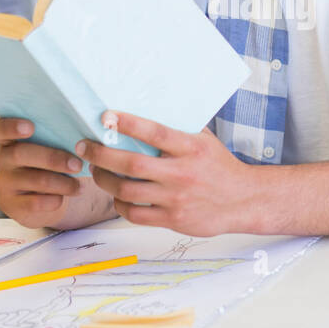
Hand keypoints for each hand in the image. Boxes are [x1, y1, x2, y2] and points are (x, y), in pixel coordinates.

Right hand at [0, 117, 109, 229]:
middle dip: (52, 158)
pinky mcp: (10, 204)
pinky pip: (32, 203)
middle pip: (20, 154)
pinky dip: (52, 200)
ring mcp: (4, 182)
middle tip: (76, 164)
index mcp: (10, 139)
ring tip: (78, 186)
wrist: (48, 198)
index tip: (30, 127)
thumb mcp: (52, 147)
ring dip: (60, 183)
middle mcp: (3, 158)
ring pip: (32, 179)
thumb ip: (58, 136)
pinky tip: (64, 199)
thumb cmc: (52, 165)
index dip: (10, 126)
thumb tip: (82, 133)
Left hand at [76, 111, 260, 235]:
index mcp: (191, 148)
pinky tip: (116, 195)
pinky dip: (119, 204)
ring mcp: (176, 198)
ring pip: (127, 190)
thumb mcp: (205, 141)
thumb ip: (179, 129)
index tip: (105, 116)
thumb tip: (147, 108)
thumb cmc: (219, 166)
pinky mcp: (172, 219)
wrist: (244, 200)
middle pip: (131, 164)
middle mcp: (182, 173)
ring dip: (104, 179)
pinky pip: (134, 214)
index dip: (128, 123)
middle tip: (84, 146)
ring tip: (96, 170)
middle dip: (101, 154)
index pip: (155, 132)